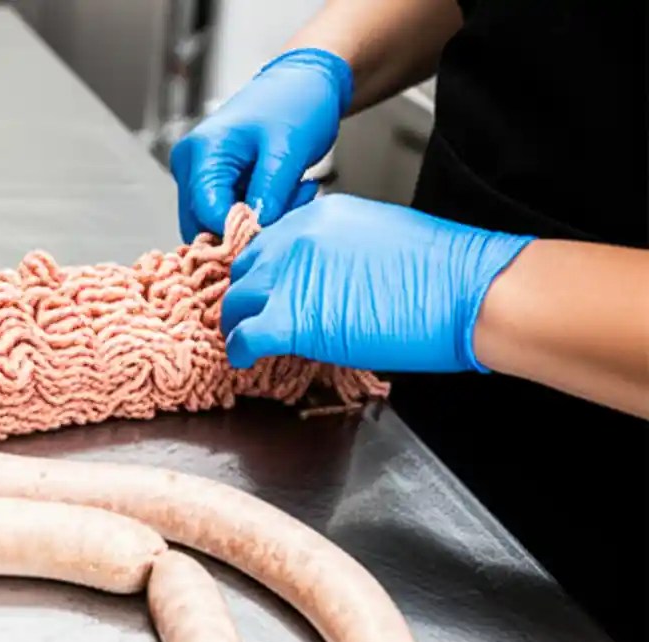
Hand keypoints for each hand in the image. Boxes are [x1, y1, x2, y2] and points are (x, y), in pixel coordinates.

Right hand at [171, 47, 352, 238]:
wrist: (304, 81)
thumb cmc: (296, 102)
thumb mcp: (288, 150)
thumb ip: (269, 194)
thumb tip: (256, 232)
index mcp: (201, 153)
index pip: (206, 215)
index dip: (239, 231)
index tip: (273, 229)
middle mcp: (190, 165)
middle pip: (204, 224)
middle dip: (248, 228)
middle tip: (288, 207)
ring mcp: (198, 173)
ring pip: (217, 222)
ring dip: (257, 221)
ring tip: (291, 193)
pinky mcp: (213, 180)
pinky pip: (227, 212)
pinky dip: (258, 211)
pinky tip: (283, 191)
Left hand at [221, 194, 535, 372]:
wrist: (470, 292)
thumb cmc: (446, 272)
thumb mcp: (381, 237)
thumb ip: (340, 251)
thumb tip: (325, 279)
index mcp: (320, 215)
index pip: (271, 242)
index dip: (266, 271)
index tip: (267, 289)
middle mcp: (297, 238)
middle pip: (248, 268)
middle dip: (247, 294)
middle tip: (249, 316)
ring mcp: (290, 276)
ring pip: (239, 301)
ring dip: (238, 322)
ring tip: (244, 339)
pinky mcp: (292, 317)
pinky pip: (245, 335)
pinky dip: (240, 350)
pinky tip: (246, 359)